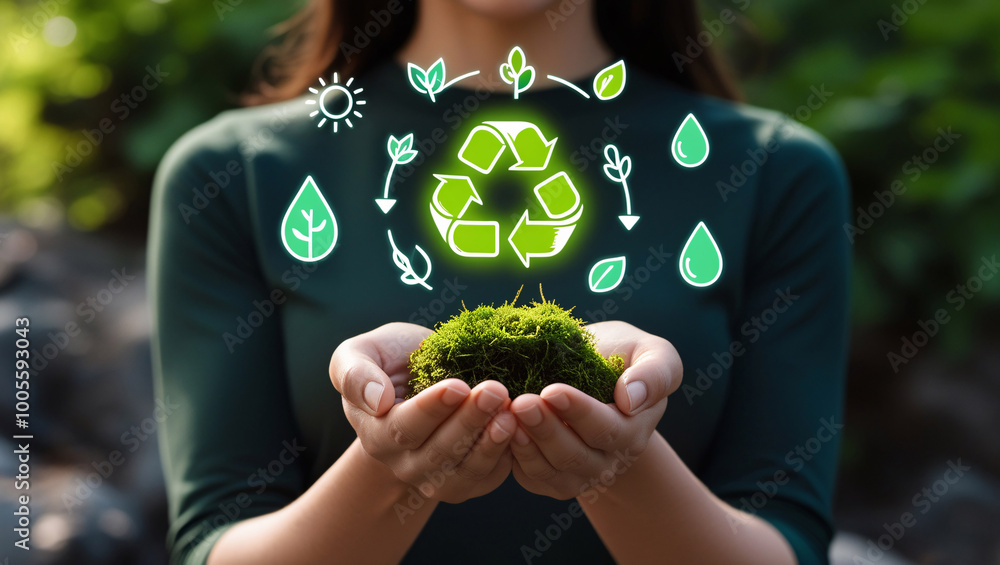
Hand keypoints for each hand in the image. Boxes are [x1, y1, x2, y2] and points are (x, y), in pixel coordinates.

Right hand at [329, 322, 515, 503]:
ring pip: (466, 470)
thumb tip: (377, 400)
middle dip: (469, 421)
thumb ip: (354, 373)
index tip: (457, 385)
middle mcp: (405, 464)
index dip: (431, 409)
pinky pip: (488, 476)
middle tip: (496, 390)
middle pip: (439, 452)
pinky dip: (506, 455)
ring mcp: (438, 477)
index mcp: (377, 433)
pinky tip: (521, 428)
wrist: (417, 382)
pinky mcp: (470, 480)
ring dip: (491, 442)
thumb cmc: (389, 362)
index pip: (404, 428)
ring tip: (511, 413)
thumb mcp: (359, 354)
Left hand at [508, 321, 681, 499]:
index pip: (607, 429)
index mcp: (633, 429)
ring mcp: (579, 473)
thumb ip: (656, 373)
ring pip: (552, 471)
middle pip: (575, 455)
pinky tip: (500, 431)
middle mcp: (608, 460)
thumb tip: (631, 399)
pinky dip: (515, 458)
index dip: (579, 412)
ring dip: (527, 446)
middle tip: (522, 403)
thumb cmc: (623, 360)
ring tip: (506, 417)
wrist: (596, 379)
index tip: (553, 390)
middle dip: (546, 429)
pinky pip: (532, 477)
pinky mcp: (549, 478)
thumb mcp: (653, 354)